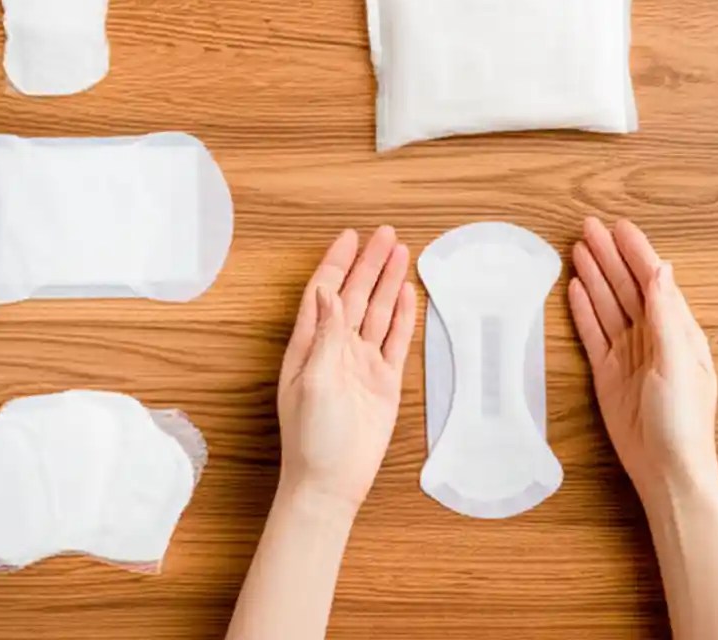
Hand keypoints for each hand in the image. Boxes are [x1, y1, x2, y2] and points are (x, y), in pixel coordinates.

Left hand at [277, 226, 417, 518]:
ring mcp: (361, 365)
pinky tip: (407, 294)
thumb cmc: (312, 439)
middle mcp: (335, 350)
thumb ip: (326, 335)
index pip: (324, 293)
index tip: (350, 237)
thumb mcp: (314, 381)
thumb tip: (327, 291)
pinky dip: (402, 316)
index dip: (336, 264)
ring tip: (400, 252)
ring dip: (387, 283)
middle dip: (368, 264)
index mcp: (309, 347)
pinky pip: (395, 341)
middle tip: (385, 234)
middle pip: (354, 295)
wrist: (331, 482)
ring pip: (377, 313)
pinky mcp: (383, 382)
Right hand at [568, 218, 717, 505]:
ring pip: (609, 305)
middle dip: (610, 256)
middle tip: (588, 227)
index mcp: (678, 331)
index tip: (618, 226)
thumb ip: (666, 315)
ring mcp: (630, 355)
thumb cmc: (683, 422)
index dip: (636, 252)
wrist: (667, 470)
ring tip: (578, 248)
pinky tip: (575, 288)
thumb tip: (663, 269)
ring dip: (595, 276)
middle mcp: (654, 337)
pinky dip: (584, 310)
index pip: (654, 280)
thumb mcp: (678, 363)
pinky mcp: (609, 374)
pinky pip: (594, 333)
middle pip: (627, 287)